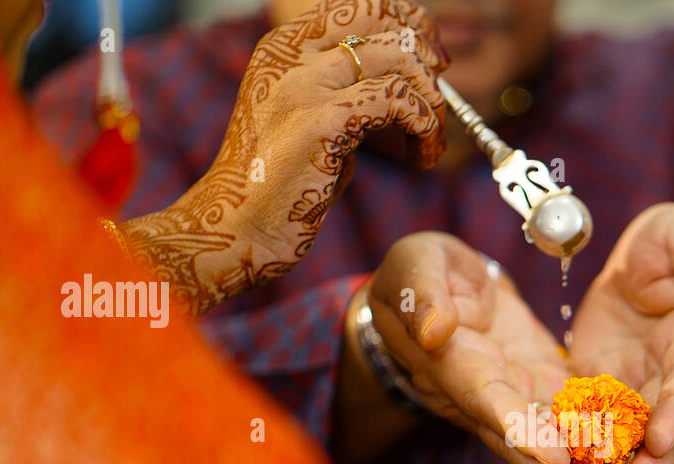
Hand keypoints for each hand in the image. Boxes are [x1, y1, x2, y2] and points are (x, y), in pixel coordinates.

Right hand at [123, 0, 447, 312]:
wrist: (236, 231)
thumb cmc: (278, 188)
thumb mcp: (313, 123)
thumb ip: (349, 96)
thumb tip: (404, 89)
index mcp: (285, 45)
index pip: (360, 5)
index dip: (407, 24)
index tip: (432, 65)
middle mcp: (291, 53)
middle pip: (382, 15)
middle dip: (425, 52)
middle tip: (438, 99)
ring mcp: (304, 85)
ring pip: (398, 55)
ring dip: (431, 100)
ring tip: (430, 142)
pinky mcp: (322, 122)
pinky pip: (396, 100)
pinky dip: (424, 126)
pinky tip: (421, 156)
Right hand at [367, 232, 610, 463]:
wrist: (440, 281)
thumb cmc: (419, 271)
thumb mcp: (415, 266)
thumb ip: (423, 296)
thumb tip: (436, 329)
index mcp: (453, 365)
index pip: (488, 403)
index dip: (520, 431)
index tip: (556, 459)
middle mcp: (485, 393)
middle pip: (521, 442)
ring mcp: (515, 392)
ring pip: (550, 439)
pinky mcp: (541, 382)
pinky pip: (570, 416)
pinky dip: (596, 440)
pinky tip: (630, 462)